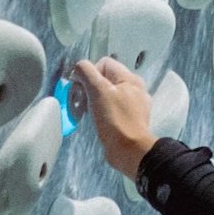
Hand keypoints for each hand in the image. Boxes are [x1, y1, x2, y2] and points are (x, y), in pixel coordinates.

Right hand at [72, 58, 157, 181]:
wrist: (130, 151)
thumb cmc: (115, 120)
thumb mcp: (98, 90)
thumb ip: (87, 73)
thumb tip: (78, 68)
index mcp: (130, 79)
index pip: (103, 63)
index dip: (89, 73)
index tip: (82, 89)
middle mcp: (135, 89)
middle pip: (105, 79)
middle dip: (90, 88)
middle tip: (83, 101)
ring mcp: (133, 105)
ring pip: (107, 94)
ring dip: (94, 101)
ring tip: (89, 112)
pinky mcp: (129, 120)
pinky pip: (111, 109)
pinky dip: (102, 112)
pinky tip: (97, 121)